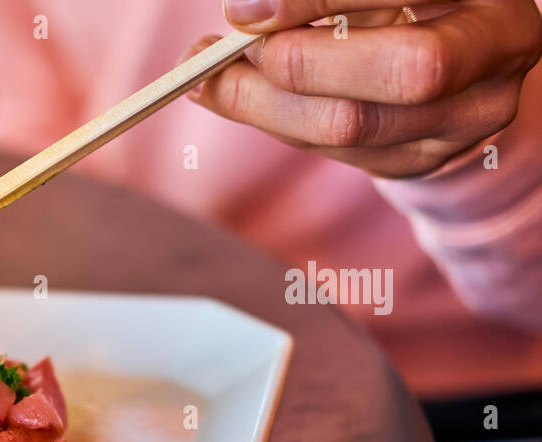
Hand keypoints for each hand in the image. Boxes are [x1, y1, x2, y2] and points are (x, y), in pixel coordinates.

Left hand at [186, 0, 541, 176]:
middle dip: (300, 65)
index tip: (244, 11)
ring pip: (357, 127)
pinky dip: (278, 124)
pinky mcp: (426, 159)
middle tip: (227, 54)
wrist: (453, 45)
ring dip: (264, 105)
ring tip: (210, 79)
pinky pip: (338, 154)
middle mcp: (498, 52)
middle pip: (406, 73)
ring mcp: (469, 117)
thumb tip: (244, 14)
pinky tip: (245, 99)